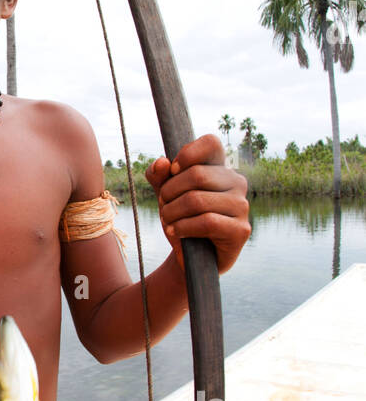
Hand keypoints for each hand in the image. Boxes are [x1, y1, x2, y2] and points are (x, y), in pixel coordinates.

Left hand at [145, 134, 249, 274]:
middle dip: (170, 192)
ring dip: (172, 212)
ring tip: (168, 220)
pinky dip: (183, 227)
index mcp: (221, 168)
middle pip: (196, 174)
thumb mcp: (166, 195)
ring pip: (197, 200)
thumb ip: (159, 176)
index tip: (172, 171)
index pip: (211, 143)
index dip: (187, 153)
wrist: (190, 257)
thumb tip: (162, 163)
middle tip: (164, 205)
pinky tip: (175, 232)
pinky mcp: (241, 230)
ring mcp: (242, 206)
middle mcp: (237, 182)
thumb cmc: (182, 219)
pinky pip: (207, 222)